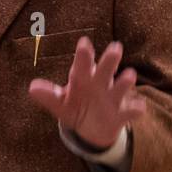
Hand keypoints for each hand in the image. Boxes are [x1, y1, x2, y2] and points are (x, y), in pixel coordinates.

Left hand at [27, 36, 147, 148]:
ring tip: (129, 75)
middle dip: (109, 61)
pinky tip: (139, 107)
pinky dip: (136, 109)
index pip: (81, 65)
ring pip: (120, 88)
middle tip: (115, 47)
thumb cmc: (76, 108)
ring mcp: (112, 99)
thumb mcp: (61, 104)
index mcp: (82, 80)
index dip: (83, 56)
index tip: (84, 43)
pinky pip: (130, 111)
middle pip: (104, 71)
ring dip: (124, 82)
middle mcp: (100, 85)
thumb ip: (49, 96)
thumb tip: (31, 88)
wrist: (92, 129)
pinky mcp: (121, 115)